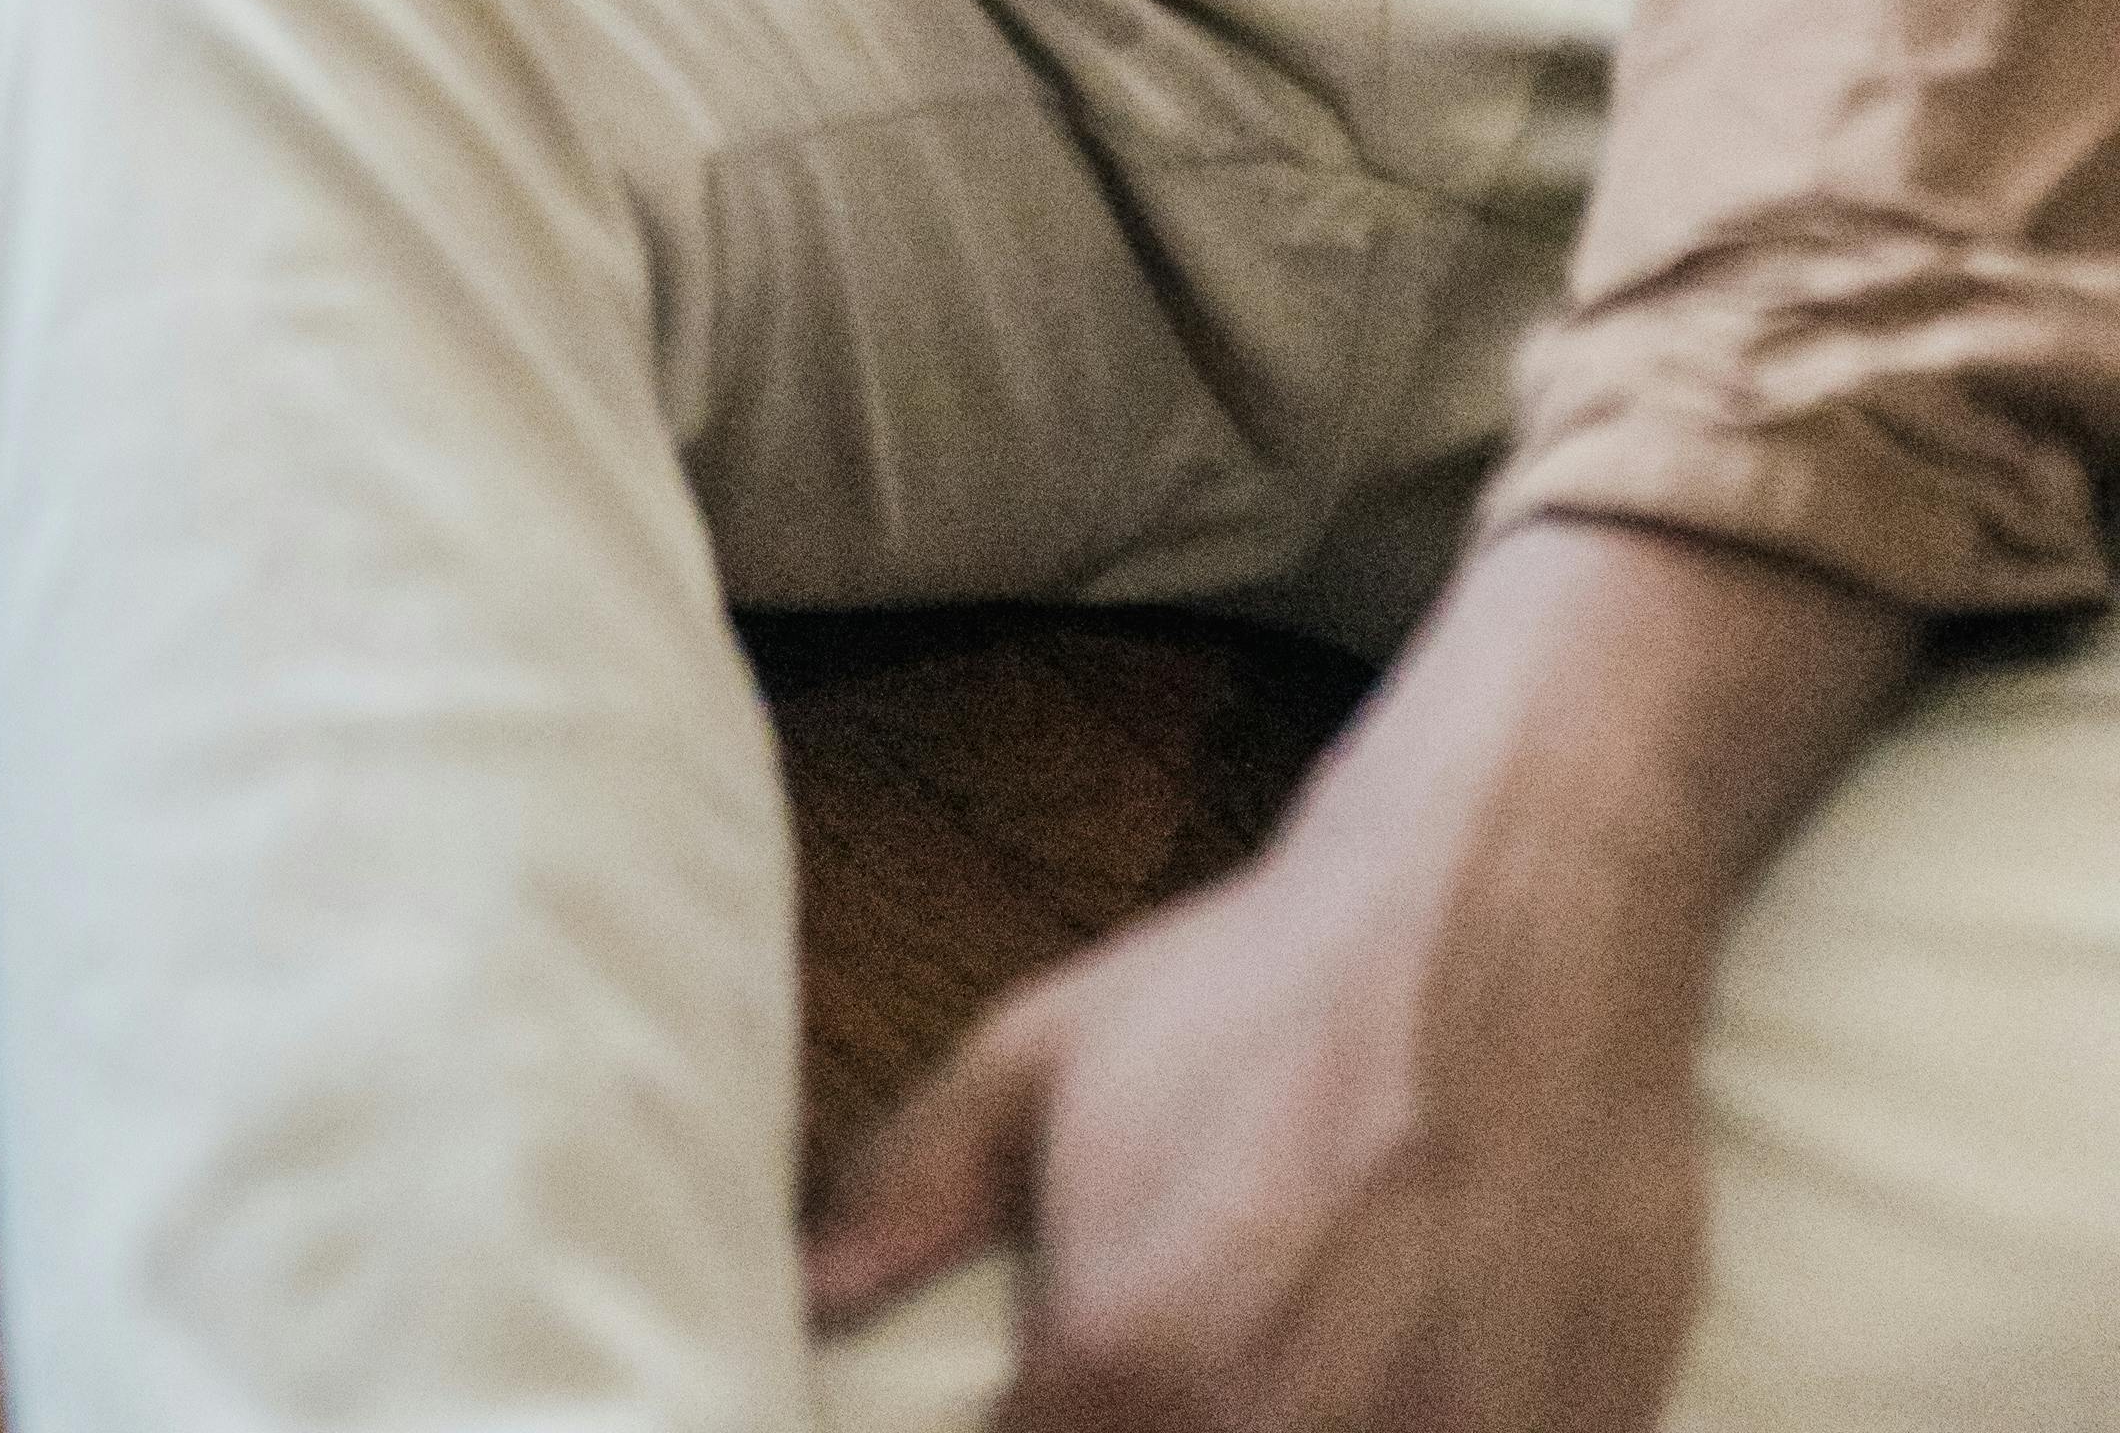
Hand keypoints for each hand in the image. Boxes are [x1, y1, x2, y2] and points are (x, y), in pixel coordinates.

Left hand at [804, 523, 1912, 1432]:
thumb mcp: (1043, 1061)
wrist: (1505, 919)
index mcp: (1121, 1377)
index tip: (1043, 1399)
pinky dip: (1420, 1429)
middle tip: (1180, 1367)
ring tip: (1296, 1352)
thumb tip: (796, 1299)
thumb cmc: (1263, 990)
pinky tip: (1404, 1368)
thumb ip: (901, 1197)